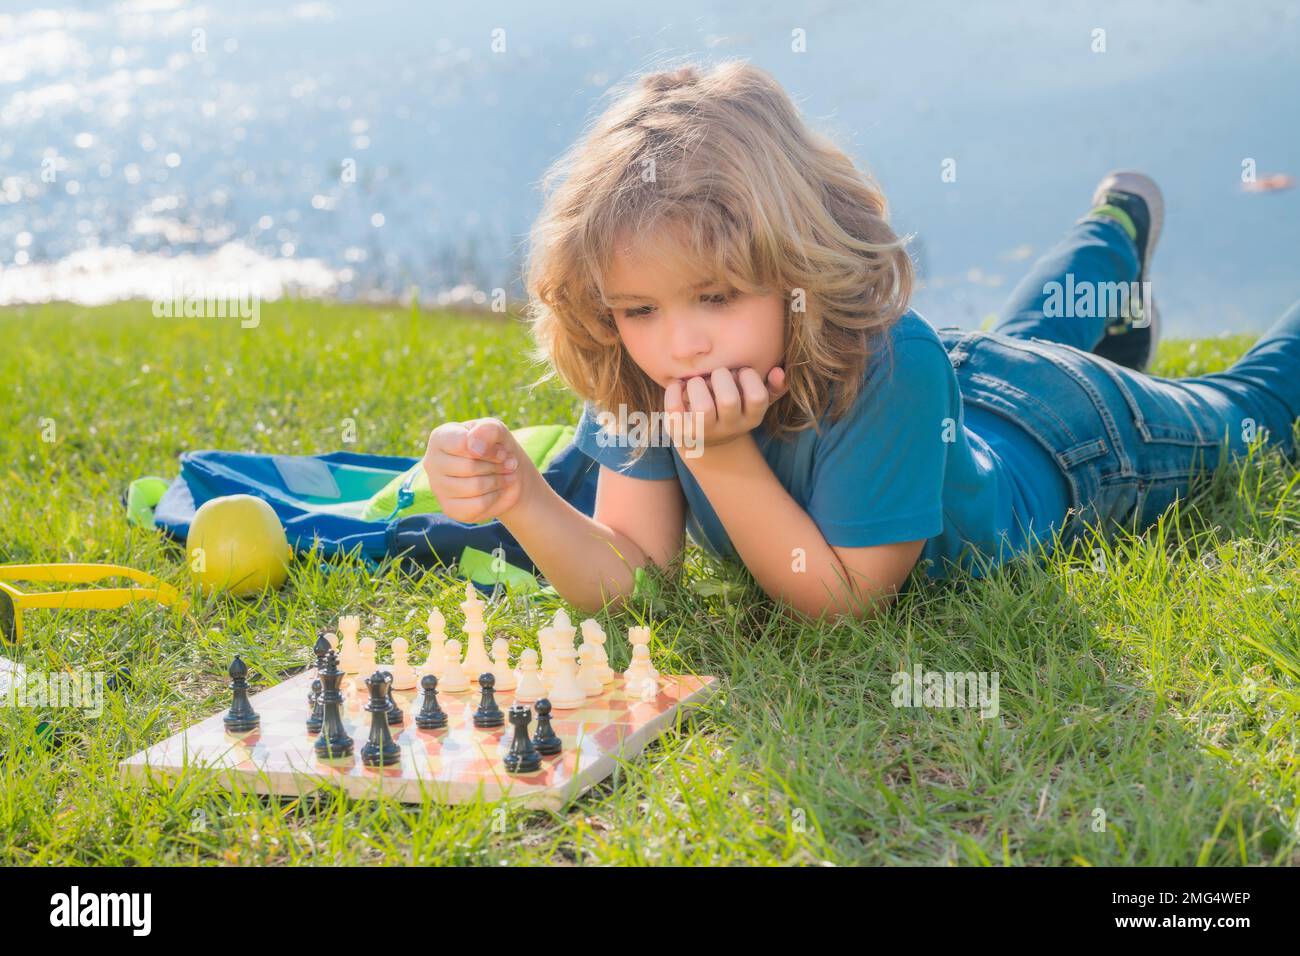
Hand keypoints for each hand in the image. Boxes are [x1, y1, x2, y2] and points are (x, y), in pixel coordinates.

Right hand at [421, 418, 532, 523]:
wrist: (503, 473)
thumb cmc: (494, 446)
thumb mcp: (496, 430)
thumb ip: (487, 430)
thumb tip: (474, 447)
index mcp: (440, 438)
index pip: (463, 444)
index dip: (490, 450)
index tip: (502, 451)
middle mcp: (432, 462)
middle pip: (470, 467)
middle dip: (497, 466)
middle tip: (509, 464)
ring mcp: (437, 487)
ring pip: (475, 487)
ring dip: (499, 481)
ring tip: (506, 475)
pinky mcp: (449, 508)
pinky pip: (478, 505)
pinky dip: (495, 497)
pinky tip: (498, 490)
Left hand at [663, 366, 787, 453]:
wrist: (703, 443)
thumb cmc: (732, 411)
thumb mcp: (754, 403)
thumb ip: (773, 387)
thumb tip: (779, 371)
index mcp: (750, 418)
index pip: (757, 397)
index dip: (748, 377)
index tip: (739, 372)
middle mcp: (729, 428)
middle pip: (728, 400)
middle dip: (720, 376)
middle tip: (715, 375)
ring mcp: (704, 433)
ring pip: (703, 407)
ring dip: (697, 384)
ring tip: (696, 382)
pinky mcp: (680, 433)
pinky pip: (673, 409)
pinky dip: (673, 391)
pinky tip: (678, 386)